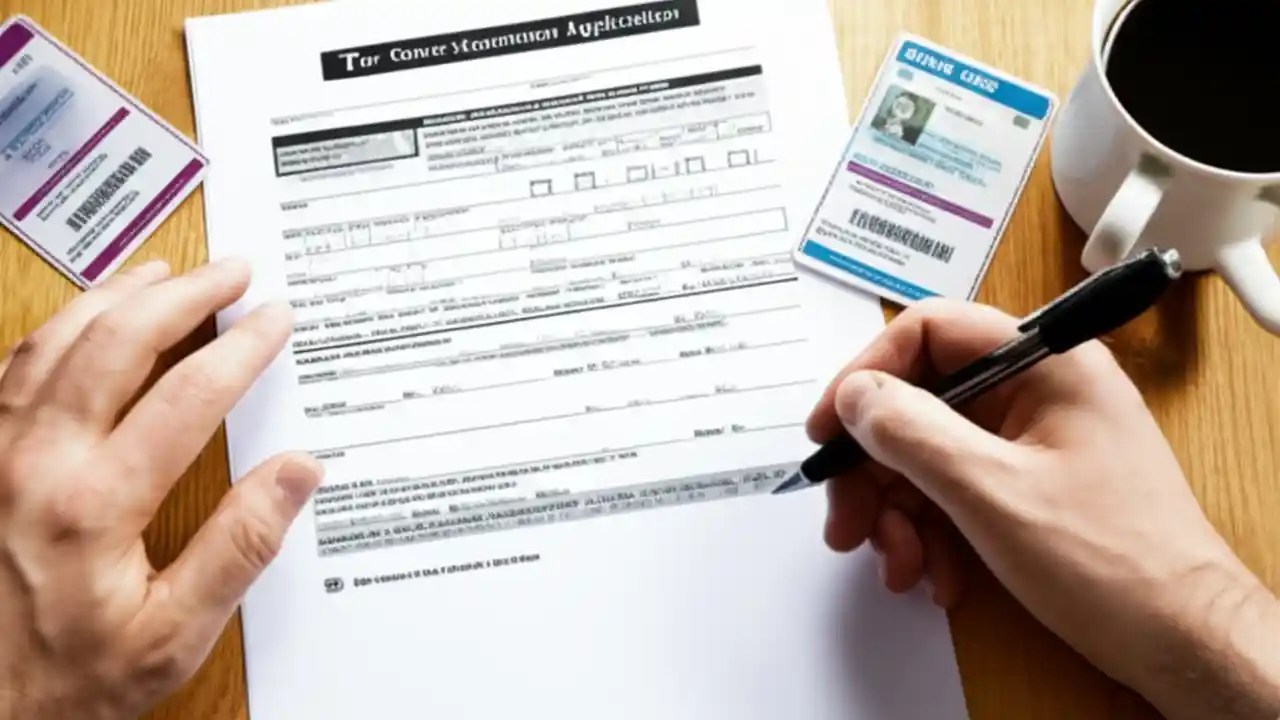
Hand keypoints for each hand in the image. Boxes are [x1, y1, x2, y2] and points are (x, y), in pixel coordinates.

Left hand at [0, 260, 320, 719]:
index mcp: (94, 503)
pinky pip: (12, 368)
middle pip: (115, 343)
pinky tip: (85, 321)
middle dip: (183, 295)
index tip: (276, 319)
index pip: (186, 395)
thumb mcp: (172, 637)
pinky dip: (58, 329)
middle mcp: (34, 462)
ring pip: (53, 342)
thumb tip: (298, 472)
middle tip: (232, 271)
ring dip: (115, 296)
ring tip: (164, 271)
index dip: (240, 348)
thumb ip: (239, 549)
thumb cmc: (70, 677)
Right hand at [808, 299, 1279, 719]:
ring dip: (901, 513)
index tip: (828, 429)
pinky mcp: (1030, 484)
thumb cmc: (1111, 561)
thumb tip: (854, 396)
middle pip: (922, 402)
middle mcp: (1040, 389)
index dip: (867, 375)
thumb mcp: (991, 492)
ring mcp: (1035, 439)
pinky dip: (934, 531)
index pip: (931, 332)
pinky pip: (958, 489)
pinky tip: (937, 575)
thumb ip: (912, 433)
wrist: (1182, 641)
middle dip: (877, 469)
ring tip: (901, 566)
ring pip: (932, 453)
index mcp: (1047, 363)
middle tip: (848, 523)